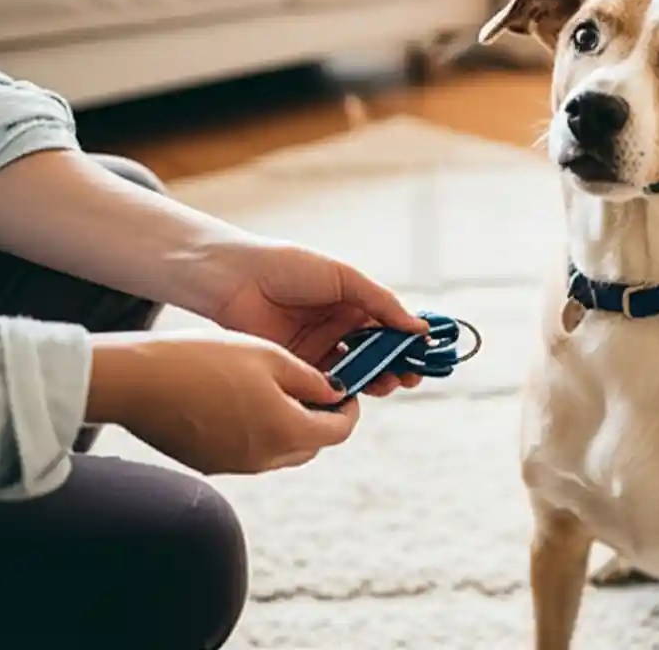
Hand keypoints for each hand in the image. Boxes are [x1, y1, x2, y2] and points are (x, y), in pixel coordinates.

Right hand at [88, 330, 358, 473]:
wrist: (136, 381)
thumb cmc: (204, 361)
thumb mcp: (269, 357)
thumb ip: (311, 379)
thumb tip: (336, 393)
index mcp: (287, 432)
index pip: (339, 431)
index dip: (349, 409)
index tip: (347, 389)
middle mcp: (265, 459)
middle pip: (312, 445)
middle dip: (321, 419)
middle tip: (314, 388)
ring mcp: (235, 466)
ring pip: (281, 451)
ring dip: (290, 427)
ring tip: (277, 390)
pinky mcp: (209, 463)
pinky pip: (249, 453)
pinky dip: (259, 433)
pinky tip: (241, 402)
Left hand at [203, 241, 427, 395]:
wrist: (233, 278)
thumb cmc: (287, 266)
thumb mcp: (344, 278)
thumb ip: (382, 303)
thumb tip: (420, 327)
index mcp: (353, 303)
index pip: (391, 326)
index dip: (410, 341)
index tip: (425, 354)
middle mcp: (339, 328)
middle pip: (378, 353)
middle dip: (397, 366)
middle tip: (409, 377)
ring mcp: (319, 350)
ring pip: (356, 371)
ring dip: (375, 379)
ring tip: (386, 383)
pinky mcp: (298, 367)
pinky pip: (326, 384)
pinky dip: (343, 390)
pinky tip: (354, 392)